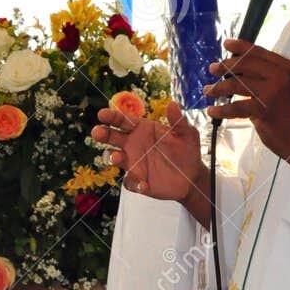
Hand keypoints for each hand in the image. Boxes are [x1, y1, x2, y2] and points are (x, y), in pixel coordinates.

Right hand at [91, 100, 209, 226]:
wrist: (191, 176)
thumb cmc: (187, 150)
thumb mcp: (187, 134)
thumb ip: (178, 121)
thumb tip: (172, 104)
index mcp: (141, 129)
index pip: (122, 120)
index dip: (111, 116)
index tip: (102, 114)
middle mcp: (133, 144)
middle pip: (112, 137)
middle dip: (103, 134)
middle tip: (97, 132)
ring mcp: (133, 163)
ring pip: (116, 159)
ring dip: (113, 158)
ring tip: (117, 158)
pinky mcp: (138, 181)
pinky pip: (130, 182)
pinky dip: (134, 183)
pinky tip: (143, 184)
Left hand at [204, 40, 289, 168]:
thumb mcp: (287, 87)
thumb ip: (269, 76)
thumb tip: (239, 68)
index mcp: (289, 68)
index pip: (260, 52)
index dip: (240, 47)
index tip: (227, 44)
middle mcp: (281, 76)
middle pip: (246, 64)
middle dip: (225, 66)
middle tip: (213, 69)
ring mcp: (272, 92)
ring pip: (237, 84)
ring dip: (219, 87)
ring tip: (209, 90)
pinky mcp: (263, 109)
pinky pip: (235, 106)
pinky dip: (221, 109)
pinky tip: (212, 110)